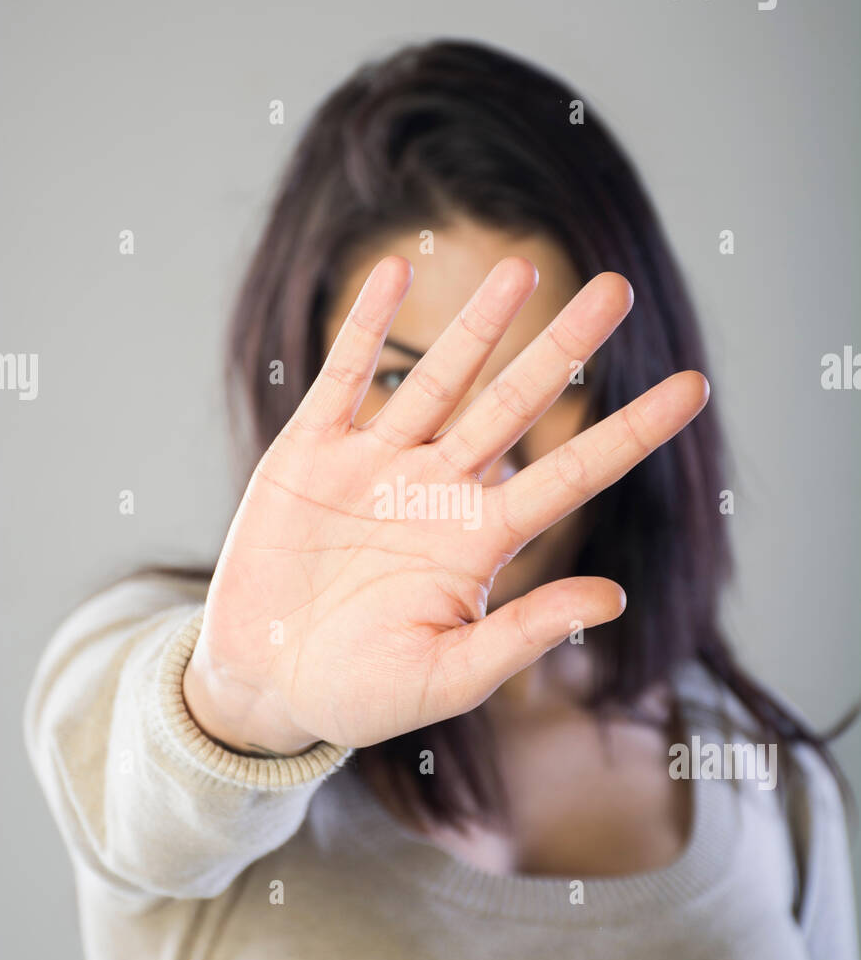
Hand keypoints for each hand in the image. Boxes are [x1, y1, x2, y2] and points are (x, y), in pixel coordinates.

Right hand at [183, 255, 708, 753]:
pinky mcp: (311, 453)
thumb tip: (615, 597)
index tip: (694, 387)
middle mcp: (437, 490)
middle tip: (616, 288)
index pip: (572, 474)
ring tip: (522, 267)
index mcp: (478, 541)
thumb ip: (523, 634)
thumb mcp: (447, 677)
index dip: (631, 431)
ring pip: (437, 377)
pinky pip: (344, 377)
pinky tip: (395, 270)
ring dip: (477, 324)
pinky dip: (366, 326)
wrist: (265, 683)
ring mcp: (376, 465)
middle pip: (513, 404)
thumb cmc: (361, 692)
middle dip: (563, 347)